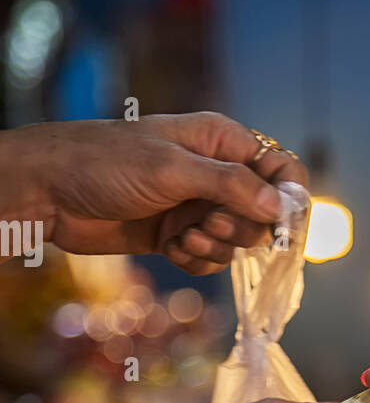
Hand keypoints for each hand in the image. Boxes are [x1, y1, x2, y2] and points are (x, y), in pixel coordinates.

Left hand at [10, 112, 306, 274]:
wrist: (49, 192)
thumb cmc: (106, 163)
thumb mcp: (173, 168)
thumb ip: (230, 185)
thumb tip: (280, 207)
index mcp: (221, 142)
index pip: (279, 169)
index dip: (288, 197)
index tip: (282, 224)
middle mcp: (215, 174)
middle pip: (262, 212)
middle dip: (242, 226)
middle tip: (209, 223)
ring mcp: (196, 206)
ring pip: (237, 240)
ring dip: (216, 246)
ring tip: (183, 236)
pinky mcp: (178, 235)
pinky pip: (210, 258)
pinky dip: (197, 260)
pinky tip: (171, 249)